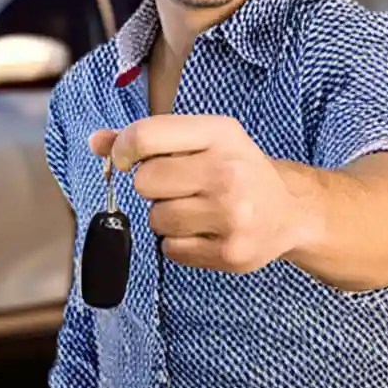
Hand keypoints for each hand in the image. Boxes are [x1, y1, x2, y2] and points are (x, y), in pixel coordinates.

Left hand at [89, 114, 315, 274]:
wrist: (290, 211)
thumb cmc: (235, 169)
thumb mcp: (198, 140)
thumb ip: (145, 138)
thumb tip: (96, 141)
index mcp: (219, 133)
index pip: (144, 136)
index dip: (122, 149)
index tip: (125, 158)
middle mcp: (228, 172)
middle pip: (145, 181)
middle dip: (152, 186)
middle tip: (181, 186)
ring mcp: (232, 215)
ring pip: (155, 218)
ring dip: (166, 216)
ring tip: (197, 209)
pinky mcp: (232, 253)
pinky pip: (170, 249)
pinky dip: (178, 243)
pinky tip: (205, 230)